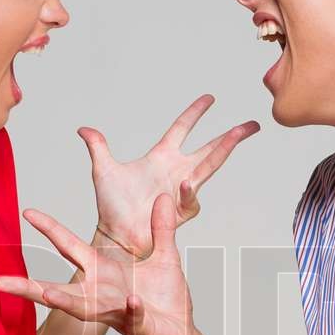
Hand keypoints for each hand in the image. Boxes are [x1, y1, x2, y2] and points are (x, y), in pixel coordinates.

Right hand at [0, 193, 197, 334]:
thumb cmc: (167, 301)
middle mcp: (101, 293)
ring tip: (45, 294)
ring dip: (64, 301)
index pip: (70, 247)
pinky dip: (133, 308)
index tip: (27, 212)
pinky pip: (133, 313)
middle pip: (57, 288)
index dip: (50, 229)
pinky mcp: (140, 324)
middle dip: (28, 286)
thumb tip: (161, 198)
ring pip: (82, 308)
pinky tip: (130, 299)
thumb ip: (161, 229)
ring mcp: (117, 310)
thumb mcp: (165, 257)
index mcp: (104, 272)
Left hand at [80, 95, 258, 256]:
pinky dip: (189, 191)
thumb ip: (98, 148)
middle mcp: (177, 171)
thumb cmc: (112, 207)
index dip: (195, 113)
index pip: (182, 129)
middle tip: (251, 125)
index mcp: (161, 157)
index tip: (210, 98)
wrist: (116, 235)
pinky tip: (186, 184)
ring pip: (210, 166)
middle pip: (210, 148)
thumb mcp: (104, 171)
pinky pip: (191, 199)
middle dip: (231, 136)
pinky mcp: (181, 211)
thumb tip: (83, 129)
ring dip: (225, 149)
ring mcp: (181, 191)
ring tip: (240, 134)